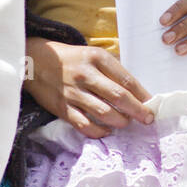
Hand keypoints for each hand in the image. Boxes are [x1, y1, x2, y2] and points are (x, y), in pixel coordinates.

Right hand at [24, 38, 153, 137]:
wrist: (34, 61)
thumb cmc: (71, 59)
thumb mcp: (92, 54)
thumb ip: (112, 69)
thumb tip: (137, 91)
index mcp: (96, 59)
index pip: (125, 79)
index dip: (142, 94)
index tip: (152, 103)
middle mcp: (85, 75)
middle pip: (118, 96)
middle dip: (137, 110)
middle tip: (148, 118)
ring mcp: (73, 93)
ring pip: (104, 113)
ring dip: (120, 121)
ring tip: (127, 123)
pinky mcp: (62, 108)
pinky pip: (84, 125)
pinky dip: (98, 132)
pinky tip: (107, 131)